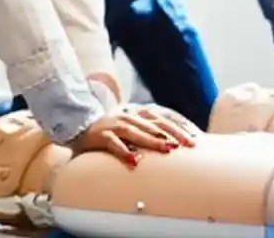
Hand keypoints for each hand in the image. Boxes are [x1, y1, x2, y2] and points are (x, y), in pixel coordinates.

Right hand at [71, 104, 198, 166]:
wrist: (78, 127)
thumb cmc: (110, 132)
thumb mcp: (132, 129)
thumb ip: (149, 134)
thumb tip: (175, 146)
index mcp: (138, 113)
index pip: (163, 116)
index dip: (179, 125)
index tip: (194, 136)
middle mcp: (128, 116)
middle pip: (154, 123)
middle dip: (172, 133)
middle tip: (187, 145)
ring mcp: (115, 125)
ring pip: (136, 132)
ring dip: (152, 140)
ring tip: (166, 148)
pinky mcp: (101, 135)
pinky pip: (114, 143)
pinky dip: (124, 152)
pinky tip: (134, 161)